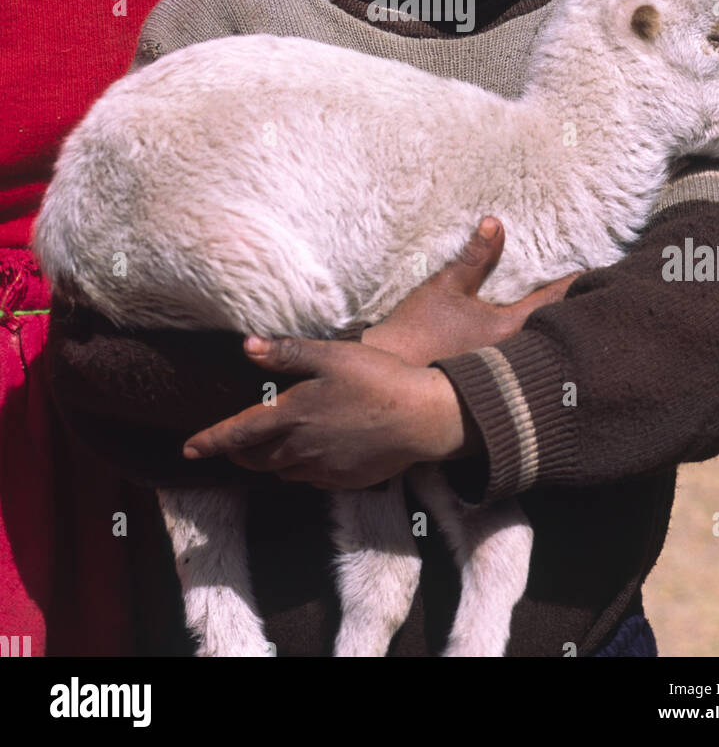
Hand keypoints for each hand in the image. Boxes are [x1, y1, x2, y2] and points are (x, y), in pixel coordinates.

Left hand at [182, 336, 477, 488]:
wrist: (421, 418)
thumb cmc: (377, 379)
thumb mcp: (332, 355)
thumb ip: (288, 352)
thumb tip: (246, 346)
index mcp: (292, 415)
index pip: (238, 433)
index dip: (210, 441)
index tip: (188, 449)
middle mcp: (301, 448)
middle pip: (257, 459)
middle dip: (239, 453)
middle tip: (231, 446)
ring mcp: (323, 468)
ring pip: (283, 472)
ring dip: (270, 462)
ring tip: (270, 450)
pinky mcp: (345, 480)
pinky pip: (311, 480)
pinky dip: (301, 470)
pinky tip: (312, 456)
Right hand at [361, 217, 580, 365]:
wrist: (391, 377)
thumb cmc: (419, 331)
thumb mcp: (446, 286)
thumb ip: (475, 256)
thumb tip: (495, 223)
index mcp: (510, 329)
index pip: (553, 301)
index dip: (573, 284)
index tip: (591, 271)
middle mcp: (514, 355)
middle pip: (553, 329)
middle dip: (567, 311)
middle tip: (585, 293)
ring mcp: (502, 373)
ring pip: (537, 347)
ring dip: (547, 330)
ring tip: (562, 314)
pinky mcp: (488, 382)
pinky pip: (519, 361)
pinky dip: (529, 346)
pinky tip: (525, 339)